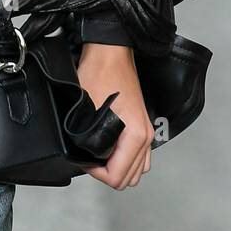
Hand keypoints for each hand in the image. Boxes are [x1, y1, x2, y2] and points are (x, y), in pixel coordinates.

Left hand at [76, 43, 153, 189]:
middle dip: (106, 173)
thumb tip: (84, 158)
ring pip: (136, 170)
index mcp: (136, 136)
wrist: (111, 52)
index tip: (83, 159)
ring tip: (97, 155)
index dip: (95, 173)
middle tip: (88, 158)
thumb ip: (89, 140)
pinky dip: (126, 159)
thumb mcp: (88, 110)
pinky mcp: (142, 125)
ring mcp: (147, 131)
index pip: (117, 177)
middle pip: (129, 179)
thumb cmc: (100, 74)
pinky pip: (140, 156)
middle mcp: (146, 137)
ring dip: (117, 168)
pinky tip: (109, 148)